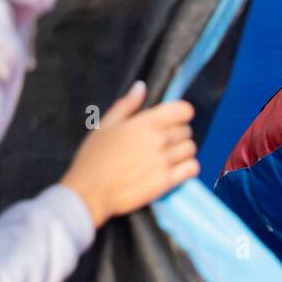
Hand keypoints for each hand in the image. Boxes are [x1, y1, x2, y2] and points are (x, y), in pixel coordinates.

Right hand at [60, 82, 198, 228]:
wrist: (88, 193)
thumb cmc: (93, 159)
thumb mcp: (104, 126)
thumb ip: (126, 105)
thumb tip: (141, 87)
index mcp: (146, 123)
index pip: (184, 110)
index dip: (180, 114)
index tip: (173, 120)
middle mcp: (159, 140)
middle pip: (187, 130)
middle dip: (177, 134)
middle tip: (161, 143)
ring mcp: (164, 161)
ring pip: (191, 149)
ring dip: (182, 152)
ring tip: (167, 157)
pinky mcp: (167, 181)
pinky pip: (193, 168)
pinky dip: (187, 168)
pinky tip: (175, 170)